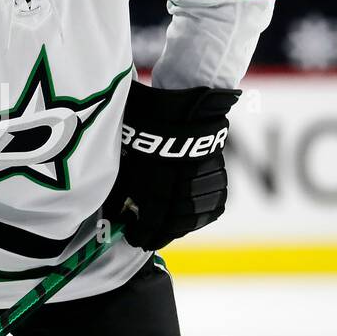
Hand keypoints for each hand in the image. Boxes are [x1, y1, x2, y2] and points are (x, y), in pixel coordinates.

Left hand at [103, 82, 240, 250]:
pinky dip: (203, 212)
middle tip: (150, 238)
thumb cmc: (148, 119)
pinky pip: (215, 200)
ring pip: (196, 213)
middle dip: (161, 233)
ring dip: (183, 226)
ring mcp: (202, 173)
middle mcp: (182, 175)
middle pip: (176, 219)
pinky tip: (193, 216)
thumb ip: (125, 180)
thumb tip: (118, 209)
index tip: (135, 238)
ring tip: (170, 230)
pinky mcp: (218, 168)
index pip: (153, 215)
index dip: (143, 231)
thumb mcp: (129, 148)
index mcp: (156, 171)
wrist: (183, 96)